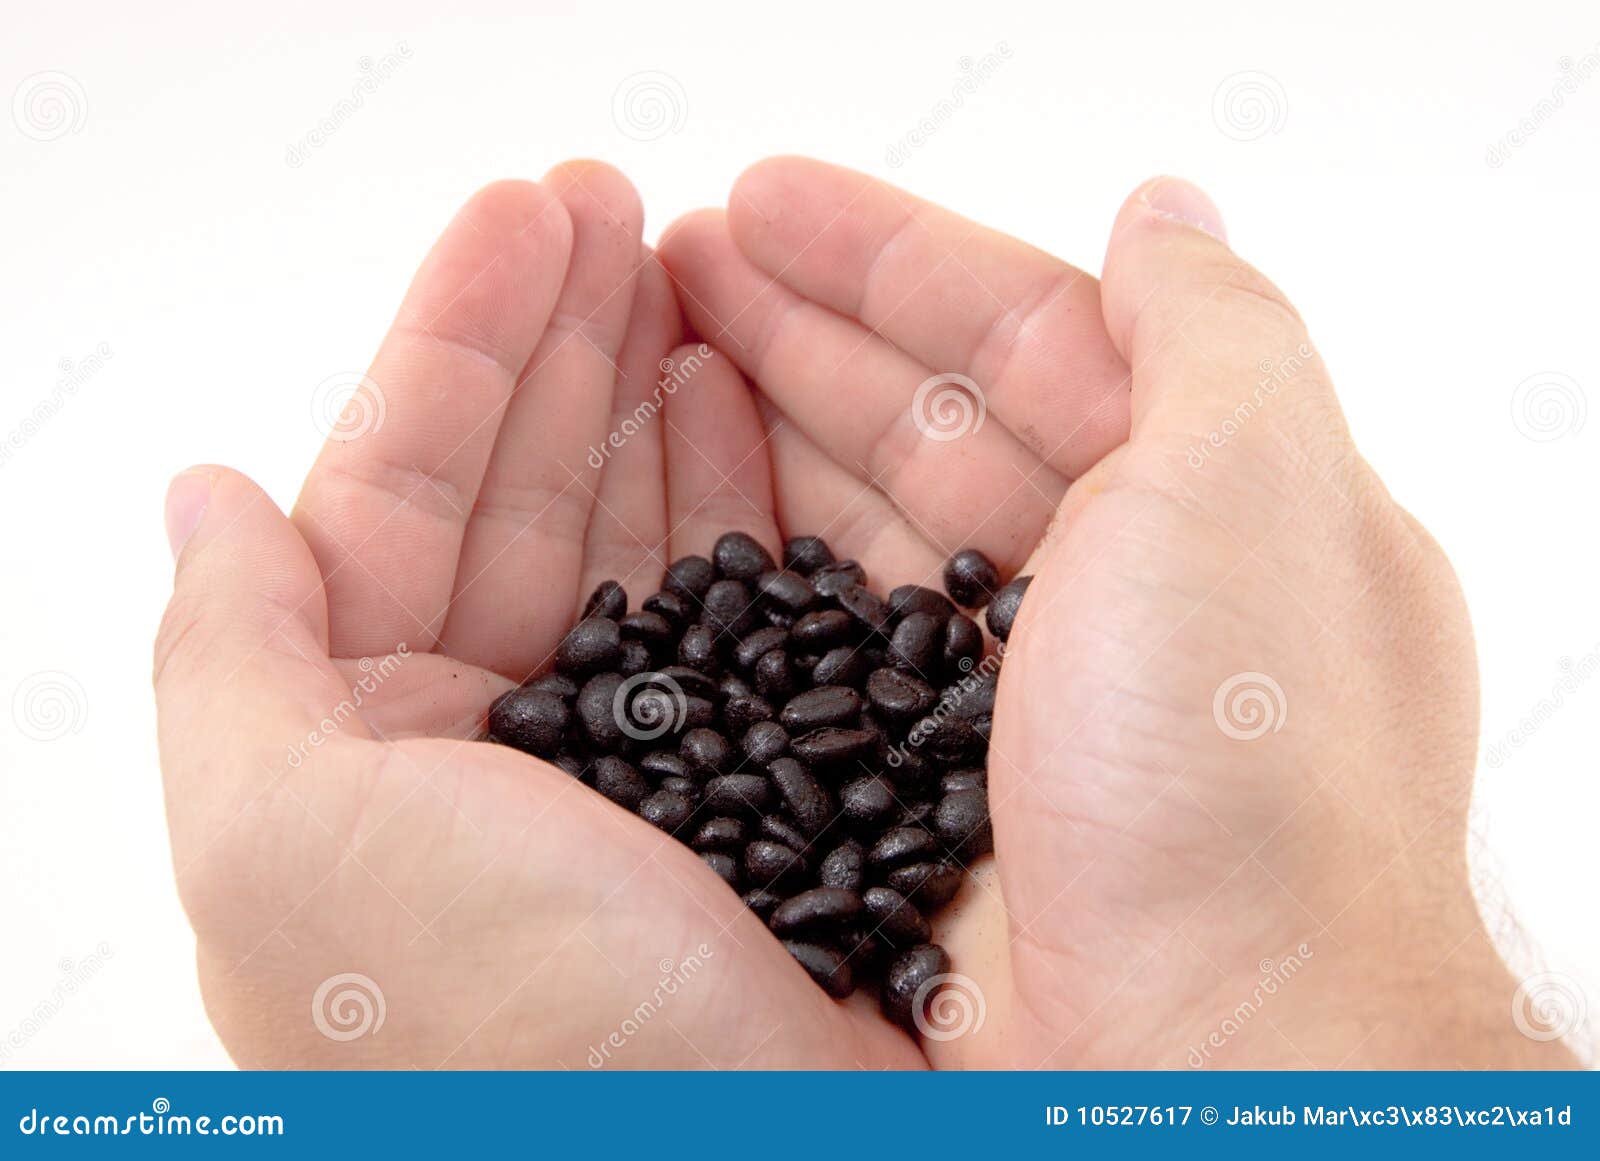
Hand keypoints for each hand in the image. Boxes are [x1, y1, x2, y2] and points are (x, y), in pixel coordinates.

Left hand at [154, 163, 923, 1068]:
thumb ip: (231, 663)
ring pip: (635, 533)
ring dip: (650, 393)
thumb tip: (203, 499)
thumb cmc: (518, 1046)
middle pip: (521, 495)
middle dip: (559, 340)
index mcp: (369, 764)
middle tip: (612, 205)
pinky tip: (748, 406)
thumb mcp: (300, 852)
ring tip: (684, 270)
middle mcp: (504, 761)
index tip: (526, 217)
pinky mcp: (771, 783)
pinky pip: (746, 605)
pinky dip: (748, 493)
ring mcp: (646, 766)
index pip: (394, 497)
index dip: (455, 347)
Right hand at [658, 158, 1575, 1066]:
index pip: (1028, 342)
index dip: (890, 261)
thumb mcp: (1260, 489)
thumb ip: (1212, 329)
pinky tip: (671, 518)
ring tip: (646, 350)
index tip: (759, 202)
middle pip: (923, 431)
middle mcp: (1098, 613)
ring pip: (858, 536)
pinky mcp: (912, 807)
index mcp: (1196, 519)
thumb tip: (1165, 209)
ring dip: (754, 435)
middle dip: (798, 330)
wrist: (1192, 1063)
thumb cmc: (1245, 780)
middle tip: (668, 256)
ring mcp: (999, 715)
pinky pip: (814, 660)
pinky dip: (746, 580)